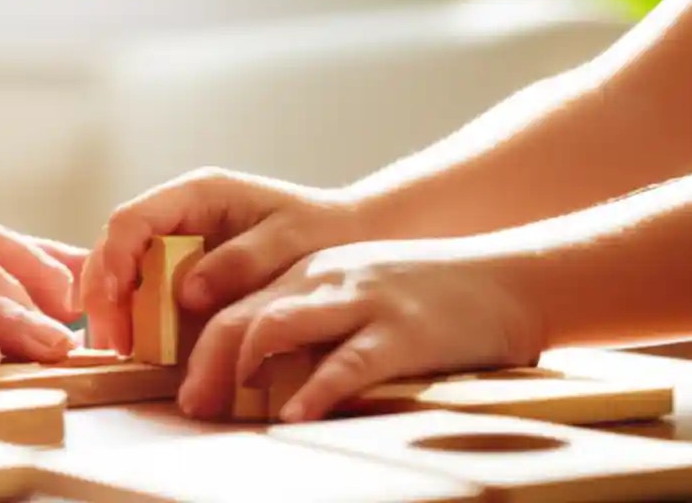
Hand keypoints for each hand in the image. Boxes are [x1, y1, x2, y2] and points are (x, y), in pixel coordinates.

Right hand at [82, 167, 370, 351]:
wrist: (350, 236)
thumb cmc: (323, 230)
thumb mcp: (289, 242)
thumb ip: (241, 261)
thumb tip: (188, 290)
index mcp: (198, 193)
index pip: (132, 219)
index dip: (114, 259)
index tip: (115, 301)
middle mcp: (179, 212)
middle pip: (116, 244)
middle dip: (104, 291)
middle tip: (112, 340)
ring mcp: (179, 238)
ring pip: (123, 266)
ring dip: (114, 305)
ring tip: (122, 346)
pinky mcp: (186, 265)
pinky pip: (146, 286)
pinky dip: (135, 313)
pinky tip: (139, 341)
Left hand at [178, 239, 542, 420]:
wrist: (508, 276)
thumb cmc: (424, 295)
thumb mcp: (354, 292)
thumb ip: (309, 321)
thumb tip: (255, 372)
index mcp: (308, 274)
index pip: (234, 303)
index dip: (198, 346)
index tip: (183, 387)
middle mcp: (324, 280)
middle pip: (242, 316)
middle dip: (204, 363)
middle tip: (190, 406)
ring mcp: (362, 302)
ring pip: (277, 324)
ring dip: (239, 369)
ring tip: (223, 409)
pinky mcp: (402, 332)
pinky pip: (347, 362)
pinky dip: (314, 391)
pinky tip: (294, 417)